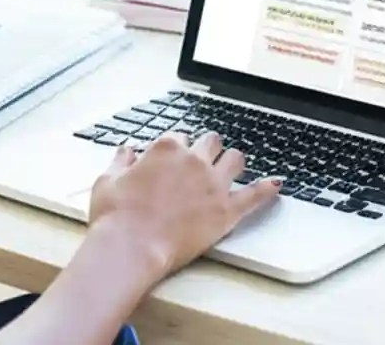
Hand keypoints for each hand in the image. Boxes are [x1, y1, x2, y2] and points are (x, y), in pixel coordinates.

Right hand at [87, 132, 281, 276]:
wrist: (131, 246)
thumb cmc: (115, 216)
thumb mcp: (107, 181)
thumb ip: (120, 161)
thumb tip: (126, 151)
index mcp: (166, 148)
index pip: (179, 137)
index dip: (175, 149)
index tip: (172, 160)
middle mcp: (194, 161)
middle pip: (210, 141)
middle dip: (206, 148)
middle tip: (201, 161)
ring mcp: (213, 185)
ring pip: (235, 159)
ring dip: (232, 161)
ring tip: (230, 167)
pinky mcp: (226, 211)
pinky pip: (254, 196)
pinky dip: (266, 189)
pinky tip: (277, 183)